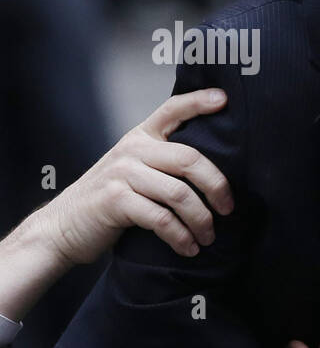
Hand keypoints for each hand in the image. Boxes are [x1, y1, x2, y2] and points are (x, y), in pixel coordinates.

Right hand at [41, 89, 233, 265]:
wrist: (63, 226)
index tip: (225, 99)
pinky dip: (181, 237)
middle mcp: (132, 150)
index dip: (198, 102)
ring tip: (208, 237)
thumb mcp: (133, 170)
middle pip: (190, 159)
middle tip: (228, 209)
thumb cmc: (110, 201)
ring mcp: (121, 174)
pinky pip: (162, 219)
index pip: (171, 110)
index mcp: (140, 137)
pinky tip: (189, 248)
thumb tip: (215, 174)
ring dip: (202, 220)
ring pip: (179, 194)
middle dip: (217, 187)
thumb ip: (163, 162)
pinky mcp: (115, 201)